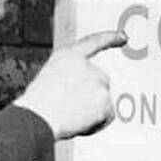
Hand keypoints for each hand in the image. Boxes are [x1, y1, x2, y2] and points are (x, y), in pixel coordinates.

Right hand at [12, 30, 126, 138]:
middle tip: (70, 109)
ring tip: (71, 116)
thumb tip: (82, 89)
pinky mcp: (104, 98)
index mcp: (68, 56)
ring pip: (103, 100)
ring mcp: (97, 80)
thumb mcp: (50, 79)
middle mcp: (86, 65)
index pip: (94, 41)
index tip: (122, 37)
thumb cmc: (38, 104)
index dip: (110, 38)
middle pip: (100, 81)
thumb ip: (70, 77)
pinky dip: (98, 123)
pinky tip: (80, 123)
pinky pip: (107, 115)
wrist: (38, 118)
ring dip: (92, 111)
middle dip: (90, 97)